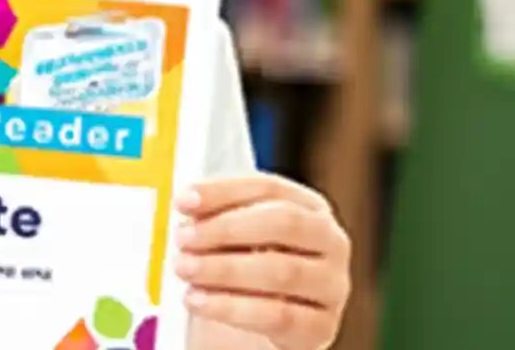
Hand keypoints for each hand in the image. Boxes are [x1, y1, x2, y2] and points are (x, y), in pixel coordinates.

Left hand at [174, 174, 350, 349]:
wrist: (264, 318)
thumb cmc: (248, 265)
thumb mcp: (234, 237)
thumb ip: (215, 218)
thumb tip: (186, 208)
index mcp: (308, 207)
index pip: (268, 188)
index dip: (223, 191)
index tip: (184, 200)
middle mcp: (330, 241)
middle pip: (283, 222)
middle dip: (226, 228)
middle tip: (184, 237)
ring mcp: (331, 285)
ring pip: (281, 271)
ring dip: (224, 269)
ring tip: (185, 268)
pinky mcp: (321, 327)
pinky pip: (278, 316)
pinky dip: (231, 308)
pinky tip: (198, 300)